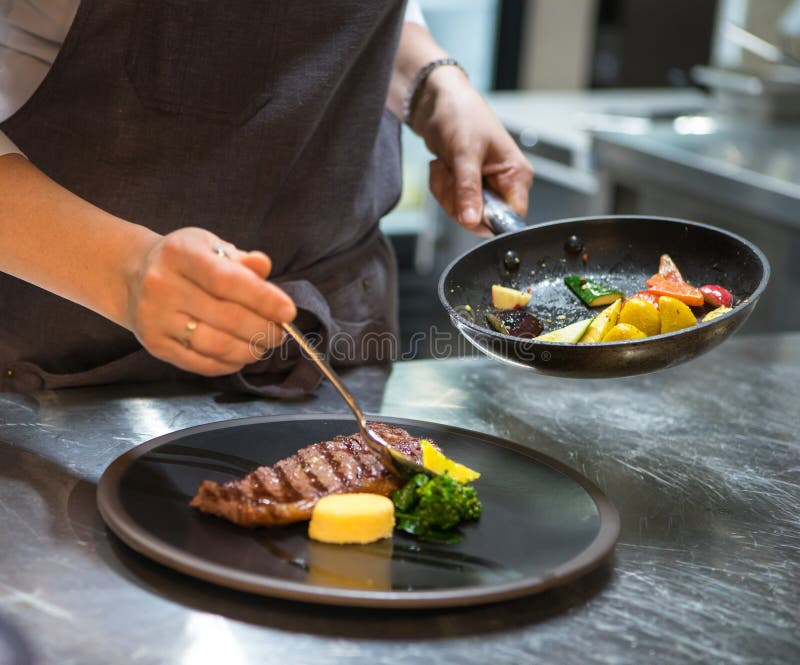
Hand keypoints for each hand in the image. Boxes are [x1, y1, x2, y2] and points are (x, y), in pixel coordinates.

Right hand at [125, 227, 295, 375]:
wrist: (133, 275)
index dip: (263, 298)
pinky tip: (241, 356)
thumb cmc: (185, 260)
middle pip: (225, 316)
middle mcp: (161, 285)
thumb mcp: (210, 246)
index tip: (289, 312)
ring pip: (215, 344)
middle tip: (281, 333)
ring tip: (263, 346)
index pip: (227, 280)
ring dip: (249, 350)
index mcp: (179, 253)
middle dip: (263, 329)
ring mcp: (154, 318)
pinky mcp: (154, 345)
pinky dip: (228, 363)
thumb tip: (264, 266)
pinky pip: (200, 363)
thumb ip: (240, 259)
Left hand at [410, 67, 533, 234]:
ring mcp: (484, 187)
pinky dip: (441, 185)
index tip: (467, 207)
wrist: (435, 100)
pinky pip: (451, 202)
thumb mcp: (464, 153)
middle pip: (482, 219)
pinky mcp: (466, 187)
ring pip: (462, 212)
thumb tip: (472, 221)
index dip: (489, 219)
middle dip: (458, 199)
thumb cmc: (460, 114)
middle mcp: (503, 184)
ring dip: (446, 189)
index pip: (512, 217)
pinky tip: (444, 165)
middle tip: (453, 172)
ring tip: (448, 164)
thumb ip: (468, 190)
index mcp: (516, 175)